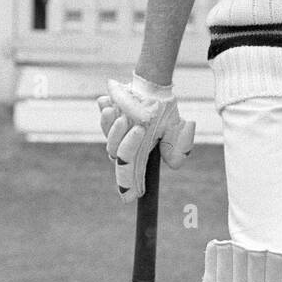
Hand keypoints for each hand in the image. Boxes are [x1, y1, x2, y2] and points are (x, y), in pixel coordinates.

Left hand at [97, 74, 195, 202]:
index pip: (131, 172)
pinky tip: (109, 105)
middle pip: (117, 155)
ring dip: (114, 129)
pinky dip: (105, 114)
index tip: (129, 197)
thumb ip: (178, 148)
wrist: (155, 85)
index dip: (129, 186)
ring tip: (123, 116)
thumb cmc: (164, 109)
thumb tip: (173, 165)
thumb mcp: (177, 130)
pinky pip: (103, 119)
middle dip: (127, 142)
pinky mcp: (109, 113)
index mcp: (139, 151)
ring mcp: (115, 129)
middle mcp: (125, 143)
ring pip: (109, 140)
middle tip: (138, 128)